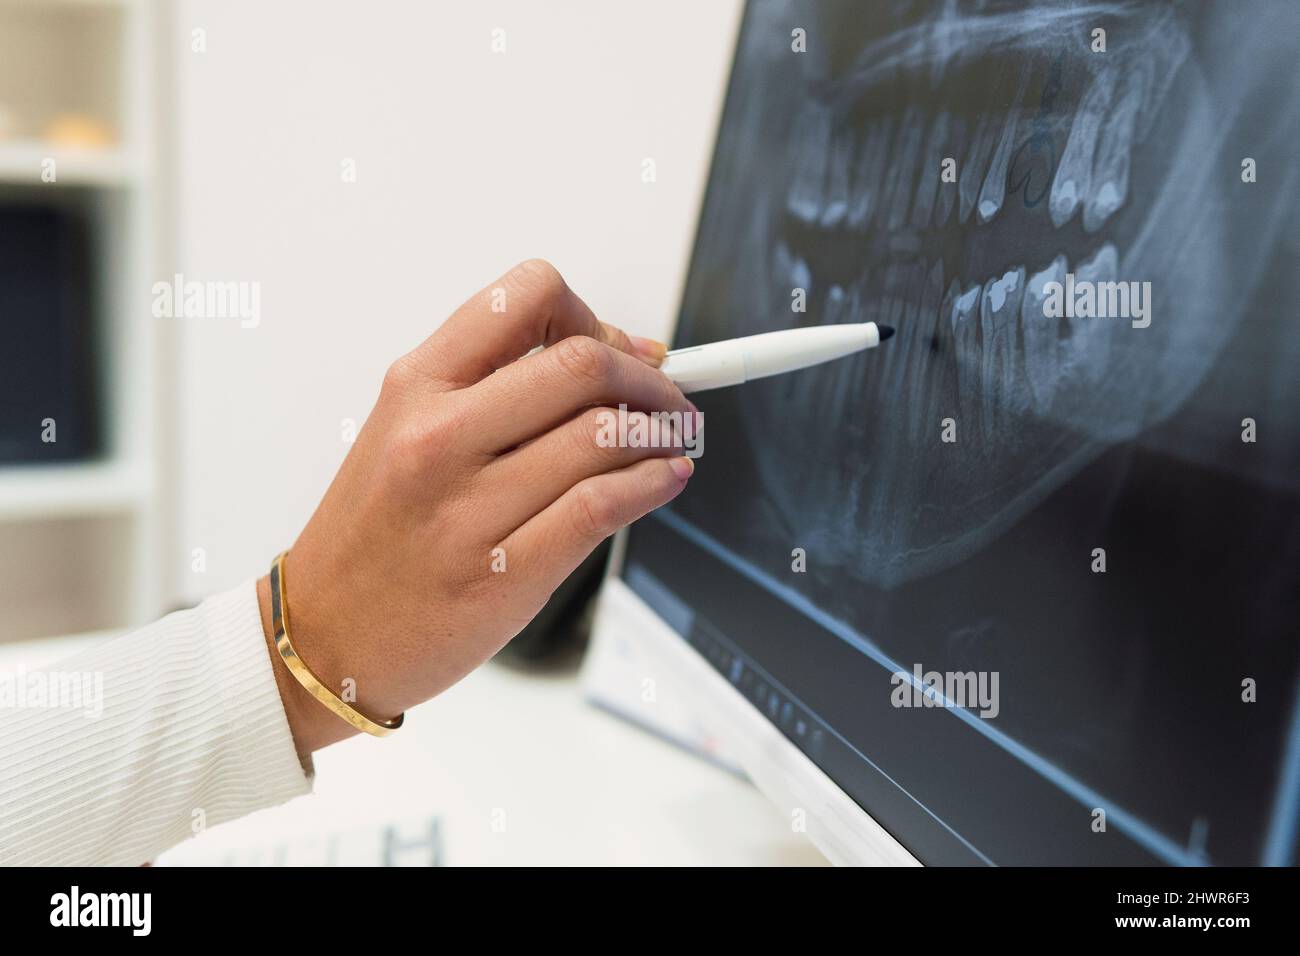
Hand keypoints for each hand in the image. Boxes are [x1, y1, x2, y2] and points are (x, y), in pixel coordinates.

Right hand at [257, 260, 695, 756]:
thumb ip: (498, 387)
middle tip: (669, 398)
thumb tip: (620, 353)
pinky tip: (664, 479)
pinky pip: (600, 507)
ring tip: (674, 440)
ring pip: (603, 436)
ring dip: (663, 432)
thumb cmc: (374, 532)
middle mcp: (437, 437)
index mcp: (417, 386)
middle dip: (648, 379)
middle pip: (583, 365)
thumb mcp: (406, 430)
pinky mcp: (501, 573)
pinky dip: (652, 484)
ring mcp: (468, 508)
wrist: (324, 634)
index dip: (594, 317)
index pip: (527, 298)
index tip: (618, 350)